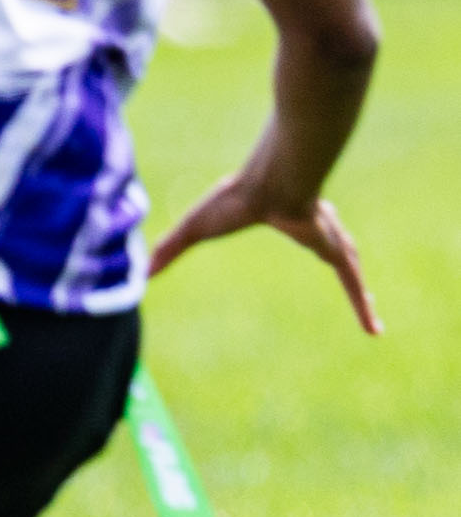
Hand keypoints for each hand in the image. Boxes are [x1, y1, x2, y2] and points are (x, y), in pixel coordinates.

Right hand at [149, 139, 378, 333]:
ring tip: (369, 310)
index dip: (304, 231)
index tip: (306, 230)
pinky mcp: (335, 252)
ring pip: (348, 270)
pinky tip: (374, 331)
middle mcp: (314, 228)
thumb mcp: (194, 229)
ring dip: (358, 291)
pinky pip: (353, 284)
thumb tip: (142, 272)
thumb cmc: (232, 200)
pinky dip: (363, 308)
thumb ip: (171, 249)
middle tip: (343, 266)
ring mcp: (327, 240)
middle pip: (330, 247)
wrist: (269, 185)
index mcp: (284, 216)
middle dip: (337, 256)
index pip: (297, 227)